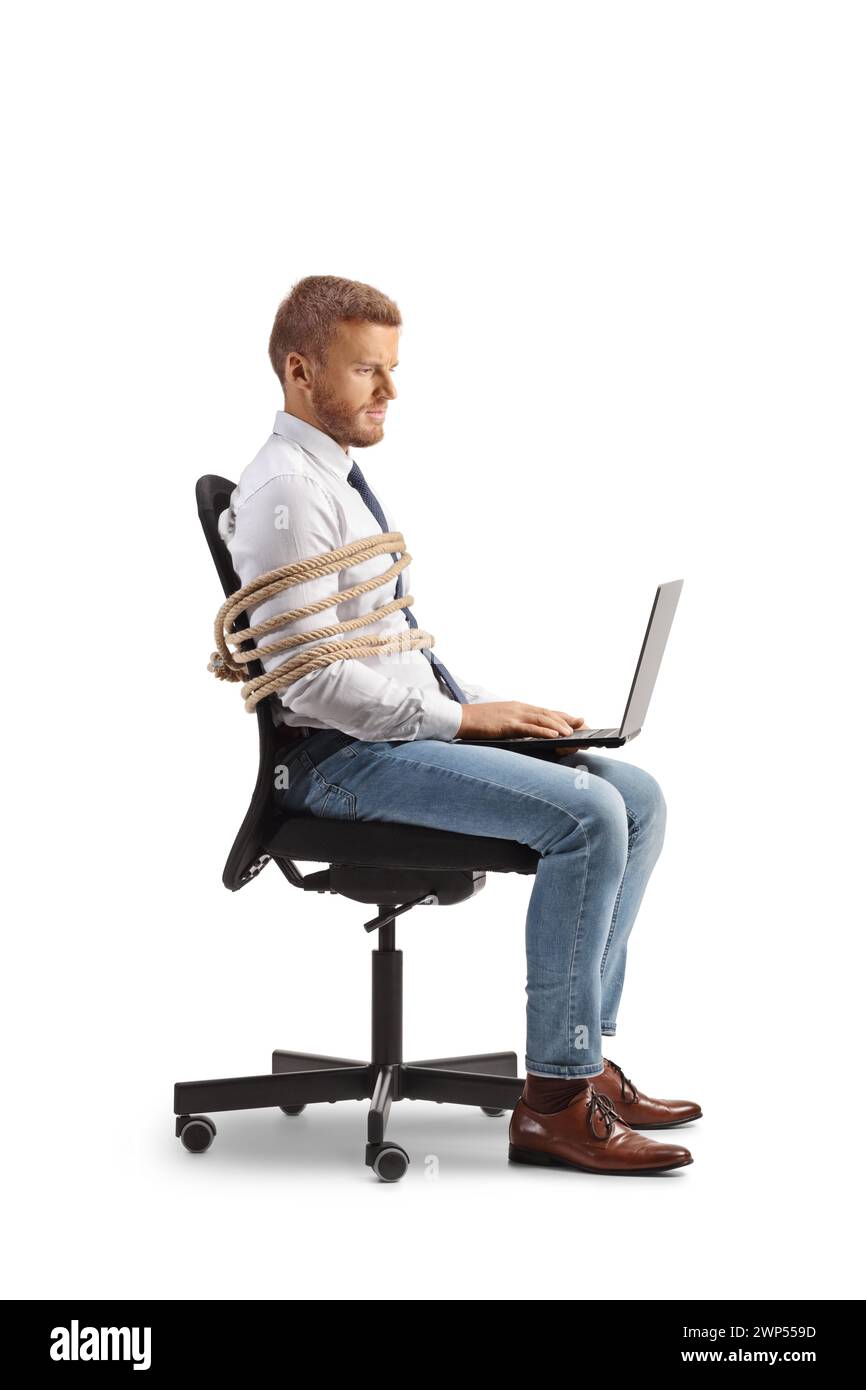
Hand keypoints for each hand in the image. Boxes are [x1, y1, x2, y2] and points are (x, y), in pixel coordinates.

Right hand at [457, 702, 584, 739]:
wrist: (460, 718)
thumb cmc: (480, 722)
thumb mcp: (502, 720)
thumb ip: (518, 724)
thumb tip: (532, 733)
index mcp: (520, 708)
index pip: (547, 711)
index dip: (565, 716)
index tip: (580, 722)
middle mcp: (520, 709)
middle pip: (549, 713)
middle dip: (568, 721)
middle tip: (585, 727)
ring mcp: (514, 715)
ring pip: (542, 718)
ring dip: (559, 725)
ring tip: (573, 733)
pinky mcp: (507, 724)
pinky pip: (528, 728)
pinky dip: (543, 731)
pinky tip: (554, 735)